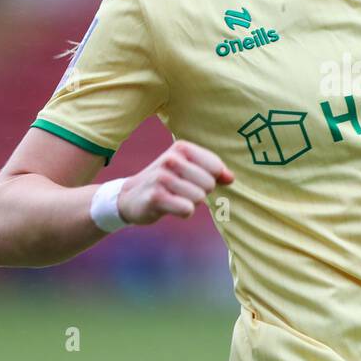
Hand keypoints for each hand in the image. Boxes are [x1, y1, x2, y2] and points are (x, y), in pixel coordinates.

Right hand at [117, 140, 233, 223]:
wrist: (130, 197)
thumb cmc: (167, 182)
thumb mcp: (189, 170)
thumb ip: (214, 171)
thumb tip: (231, 178)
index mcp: (181, 147)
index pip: (216, 167)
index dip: (210, 179)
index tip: (193, 180)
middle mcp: (171, 159)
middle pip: (209, 184)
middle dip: (199, 193)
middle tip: (180, 191)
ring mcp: (162, 177)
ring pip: (199, 198)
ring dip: (190, 203)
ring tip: (173, 198)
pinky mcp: (155, 196)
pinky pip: (187, 209)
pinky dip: (182, 212)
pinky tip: (168, 207)